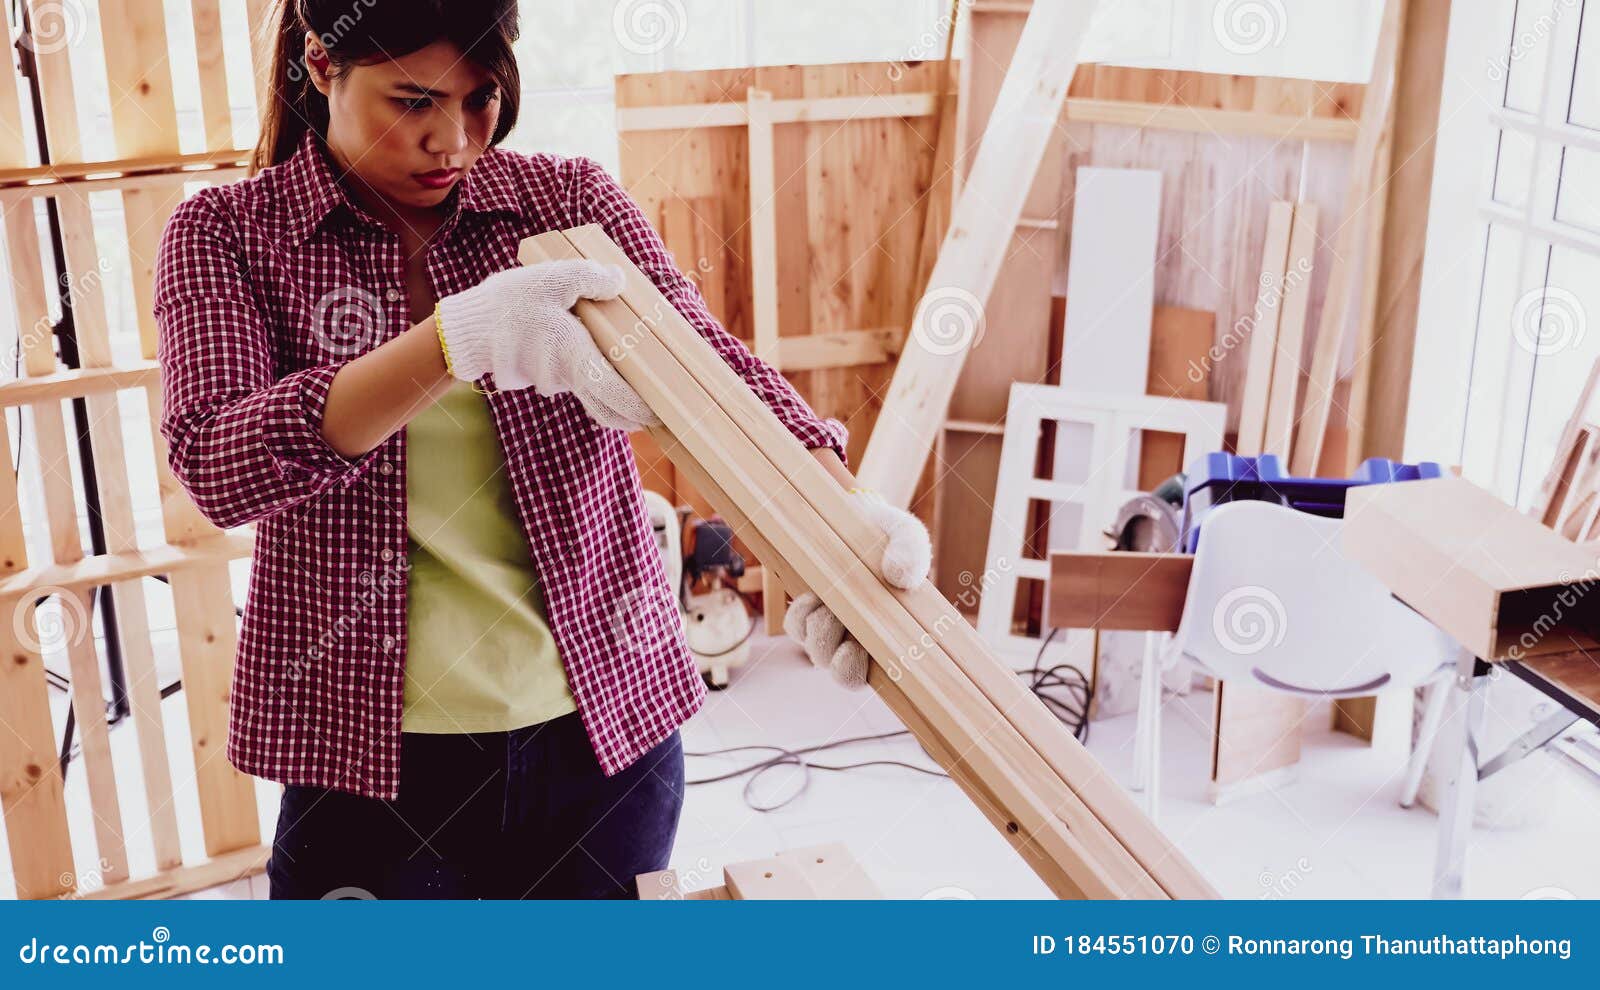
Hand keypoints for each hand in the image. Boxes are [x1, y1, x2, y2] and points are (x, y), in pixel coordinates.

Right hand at [435, 259, 659, 431]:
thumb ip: (588, 278)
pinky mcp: (539, 380)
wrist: (464, 328)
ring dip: (604, 382)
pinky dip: (582, 373)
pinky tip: (585, 352)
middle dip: (631, 409)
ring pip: (587, 389)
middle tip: (654, 407)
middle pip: (606, 406)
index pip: (614, 395)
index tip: (659, 413)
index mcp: (573, 356)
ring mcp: (550, 383)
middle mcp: (564, 377)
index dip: (639, 408)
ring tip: (624, 365)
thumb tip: (619, 281)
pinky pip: (569, 380)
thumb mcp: (549, 279)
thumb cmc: (508, 303)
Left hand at [783, 488, 931, 687]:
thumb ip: (912, 553)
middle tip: (840, 615)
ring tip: (830, 599)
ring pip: (816, 652)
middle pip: (841, 673)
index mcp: (888, 638)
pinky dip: (803, 615)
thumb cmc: (889, 536)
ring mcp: (832, 630)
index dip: (855, 671)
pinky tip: (815, 596)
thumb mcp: (907, 536)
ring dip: (820, 629)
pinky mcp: (808, 613)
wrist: (860, 518)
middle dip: (835, 649)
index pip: (874, 676)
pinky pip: (796, 628)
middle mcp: (860, 641)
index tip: (855, 648)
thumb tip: (898, 575)